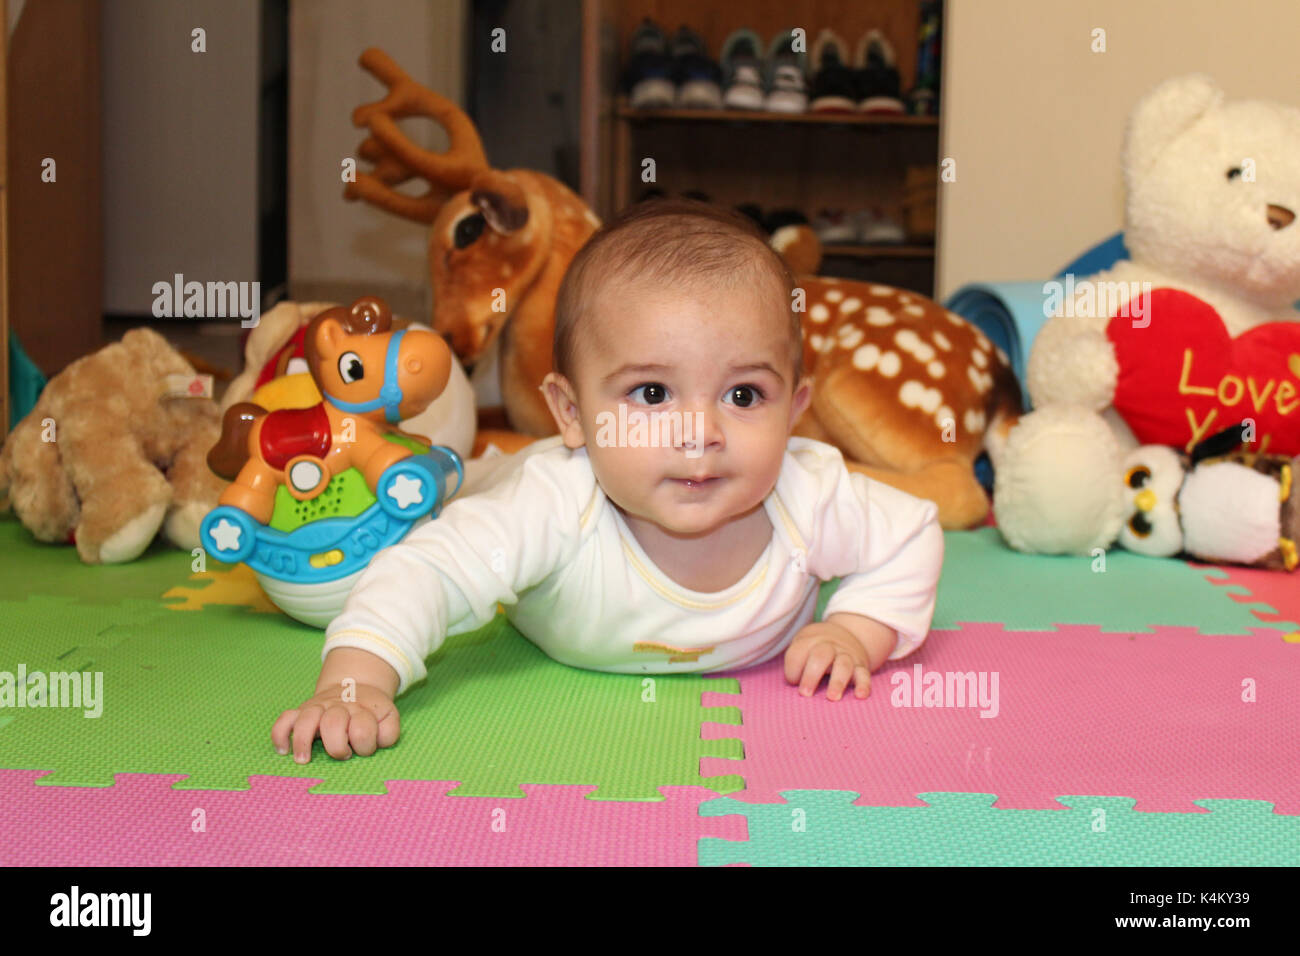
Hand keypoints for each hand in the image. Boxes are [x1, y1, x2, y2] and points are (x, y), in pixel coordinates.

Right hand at [271, 681, 400, 762]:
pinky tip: (282, 751)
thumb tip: (378, 742)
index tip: (363, 750)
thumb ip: (389, 732)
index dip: (365, 745)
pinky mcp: (302, 710)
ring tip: (303, 760)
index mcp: (361, 710)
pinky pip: (285, 719)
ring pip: (306, 719)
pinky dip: (280, 734)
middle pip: (333, 723)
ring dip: (303, 740)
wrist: (354, 686)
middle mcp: (337, 707)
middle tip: (343, 755)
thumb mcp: (388, 717)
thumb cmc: (371, 712)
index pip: (362, 729)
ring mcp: (317, 708)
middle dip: (337, 746)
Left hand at [784, 621, 873, 700]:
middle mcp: (829, 646)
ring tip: (832, 697)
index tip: (793, 681)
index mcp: (810, 641)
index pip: (797, 654)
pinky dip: (864, 685)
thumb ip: (796, 662)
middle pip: (820, 656)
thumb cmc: (815, 648)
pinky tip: (860, 696)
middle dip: (812, 675)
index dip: (793, 670)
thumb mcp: (802, 645)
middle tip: (805, 694)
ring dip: (837, 682)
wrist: (845, 633)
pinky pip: (864, 674)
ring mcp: (846, 655)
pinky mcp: (861, 666)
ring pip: (843, 665)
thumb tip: (795, 684)